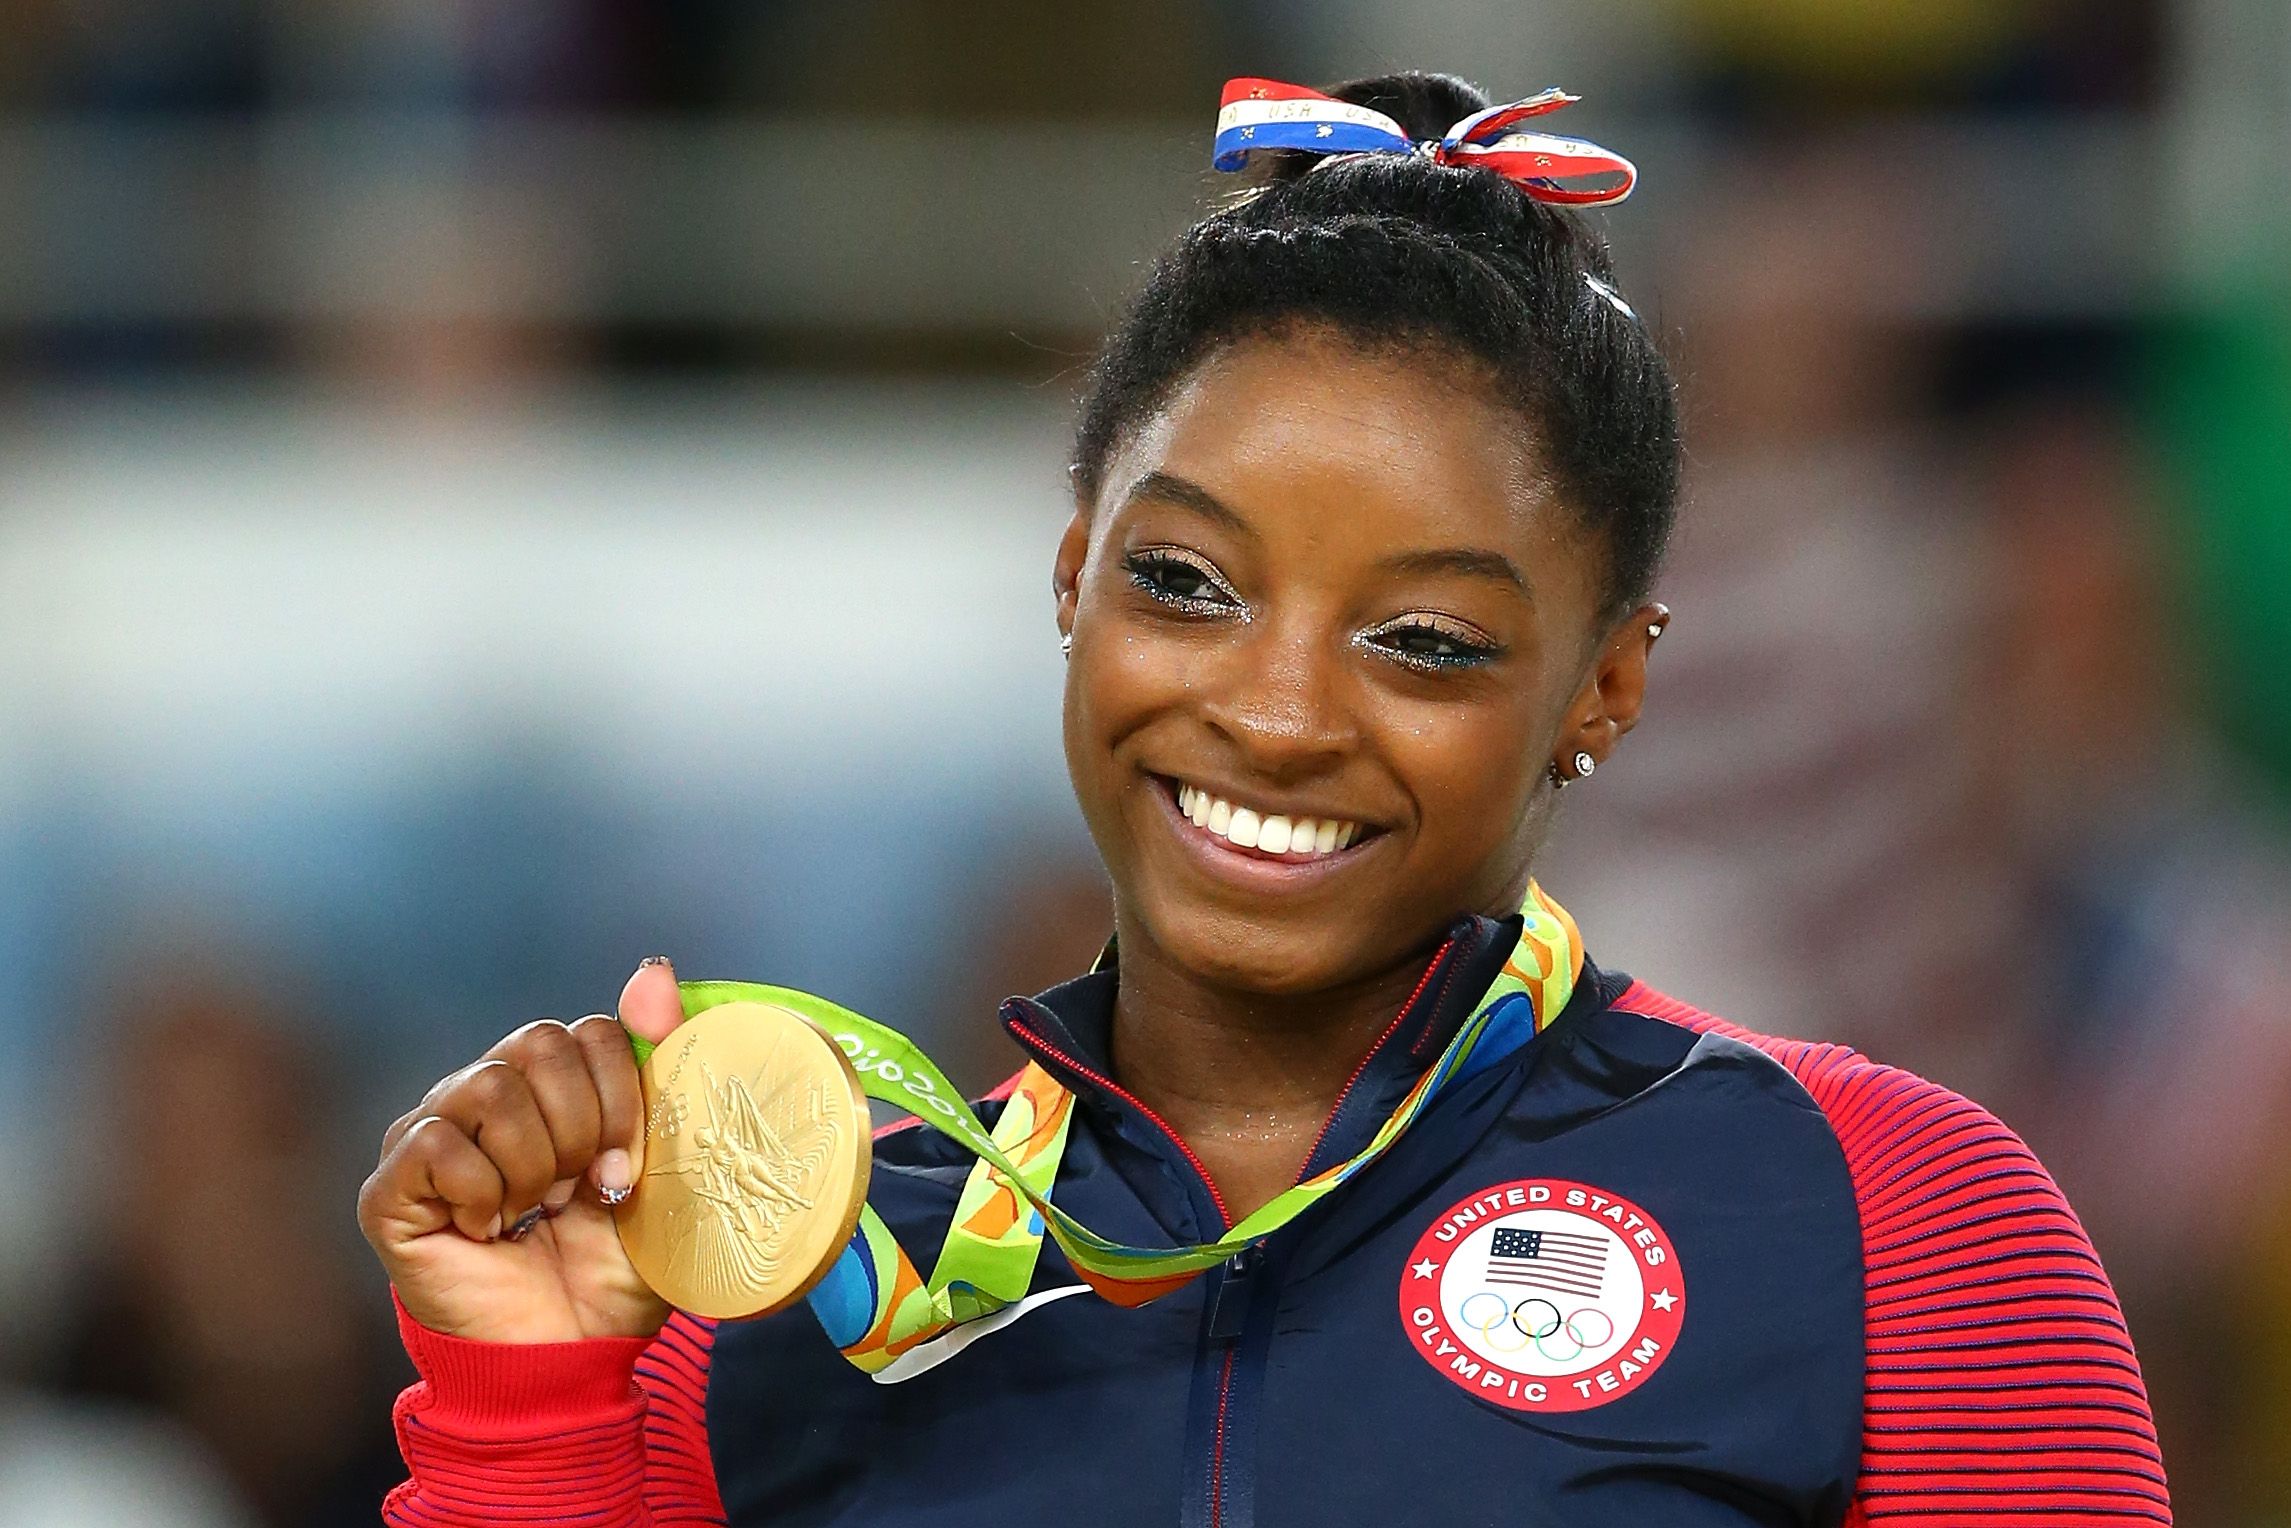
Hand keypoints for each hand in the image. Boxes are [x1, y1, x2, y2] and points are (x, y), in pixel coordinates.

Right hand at [358, 958, 686, 1342]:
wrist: (569, 1358)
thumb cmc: (612, 1268)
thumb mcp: (661, 1164)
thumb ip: (659, 1065)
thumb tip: (652, 966)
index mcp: (547, 1086)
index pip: (588, 1031)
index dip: (622, 1096)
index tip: (626, 1168)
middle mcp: (481, 1096)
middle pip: (537, 1043)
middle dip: (582, 1125)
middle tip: (581, 1191)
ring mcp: (429, 1136)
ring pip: (487, 1087)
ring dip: (534, 1164)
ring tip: (535, 1213)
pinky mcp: (390, 1189)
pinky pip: (437, 1145)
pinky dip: (483, 1193)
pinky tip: (490, 1232)